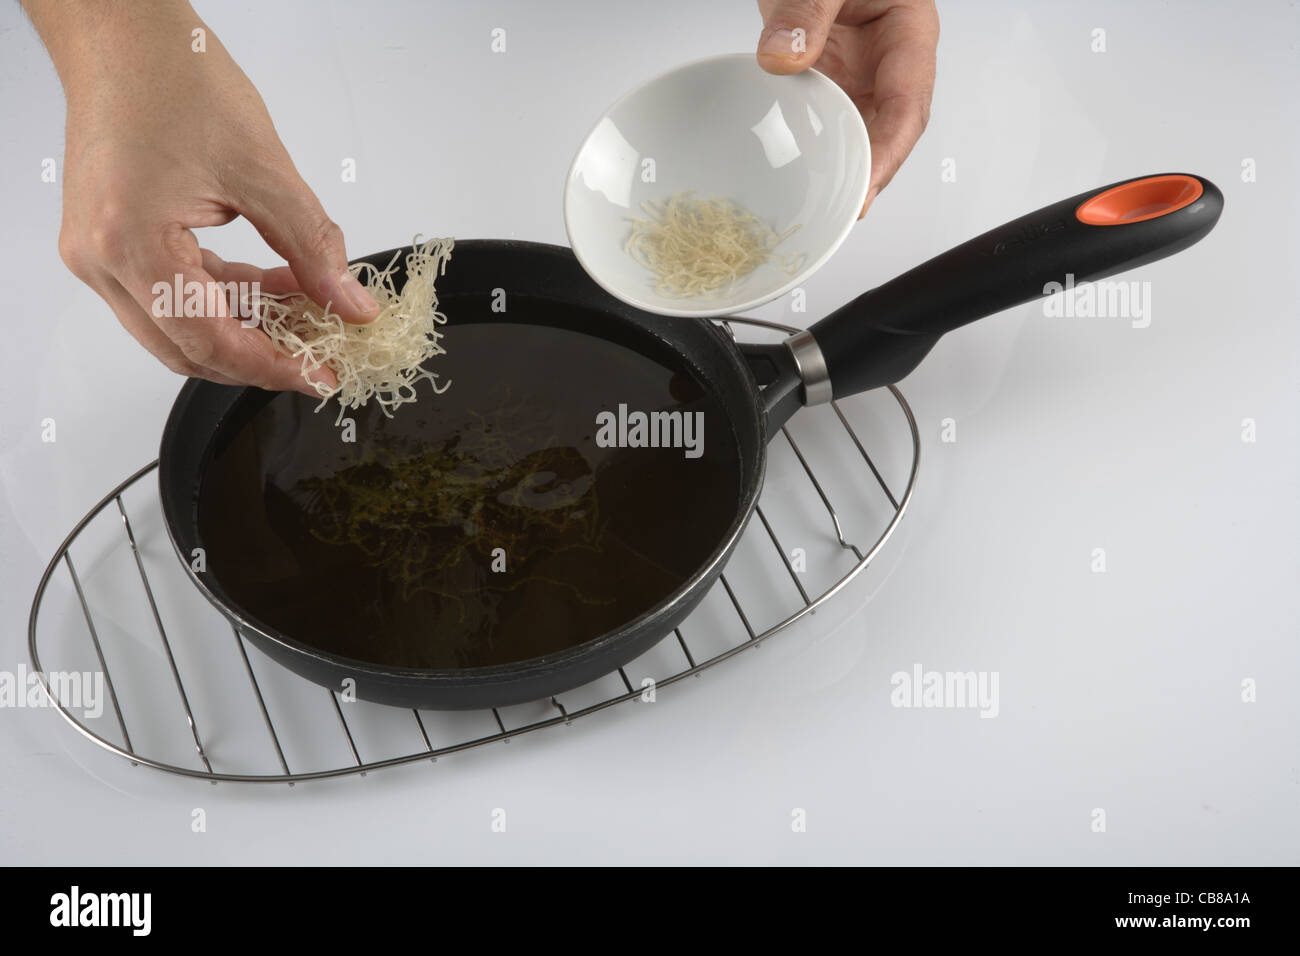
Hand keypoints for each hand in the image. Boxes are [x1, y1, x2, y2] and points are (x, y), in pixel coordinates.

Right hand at [24, 0, 377, 393]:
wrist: (122, 32)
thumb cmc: (175, 79)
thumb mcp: (264, 170)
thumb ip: (314, 247)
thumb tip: (351, 304)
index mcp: (131, 245)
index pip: (210, 342)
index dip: (272, 368)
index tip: (321, 376)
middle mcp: (101, 260)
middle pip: (187, 349)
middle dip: (259, 358)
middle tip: (319, 357)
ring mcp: (99, 253)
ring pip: (179, 327)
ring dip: (245, 328)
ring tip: (307, 315)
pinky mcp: (110, 242)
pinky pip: (171, 294)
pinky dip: (224, 298)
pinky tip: (275, 286)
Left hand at [756, 0, 938, 216]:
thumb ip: (803, 10)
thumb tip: (783, 55)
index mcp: (908, 33)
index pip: (908, 106)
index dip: (889, 152)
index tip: (866, 184)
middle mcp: (889, 60)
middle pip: (888, 129)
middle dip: (869, 173)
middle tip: (842, 211)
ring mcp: (859, 71)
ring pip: (858, 131)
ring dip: (842, 167)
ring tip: (821, 207)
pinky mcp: (829, 76)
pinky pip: (826, 118)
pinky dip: (814, 146)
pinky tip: (799, 174)